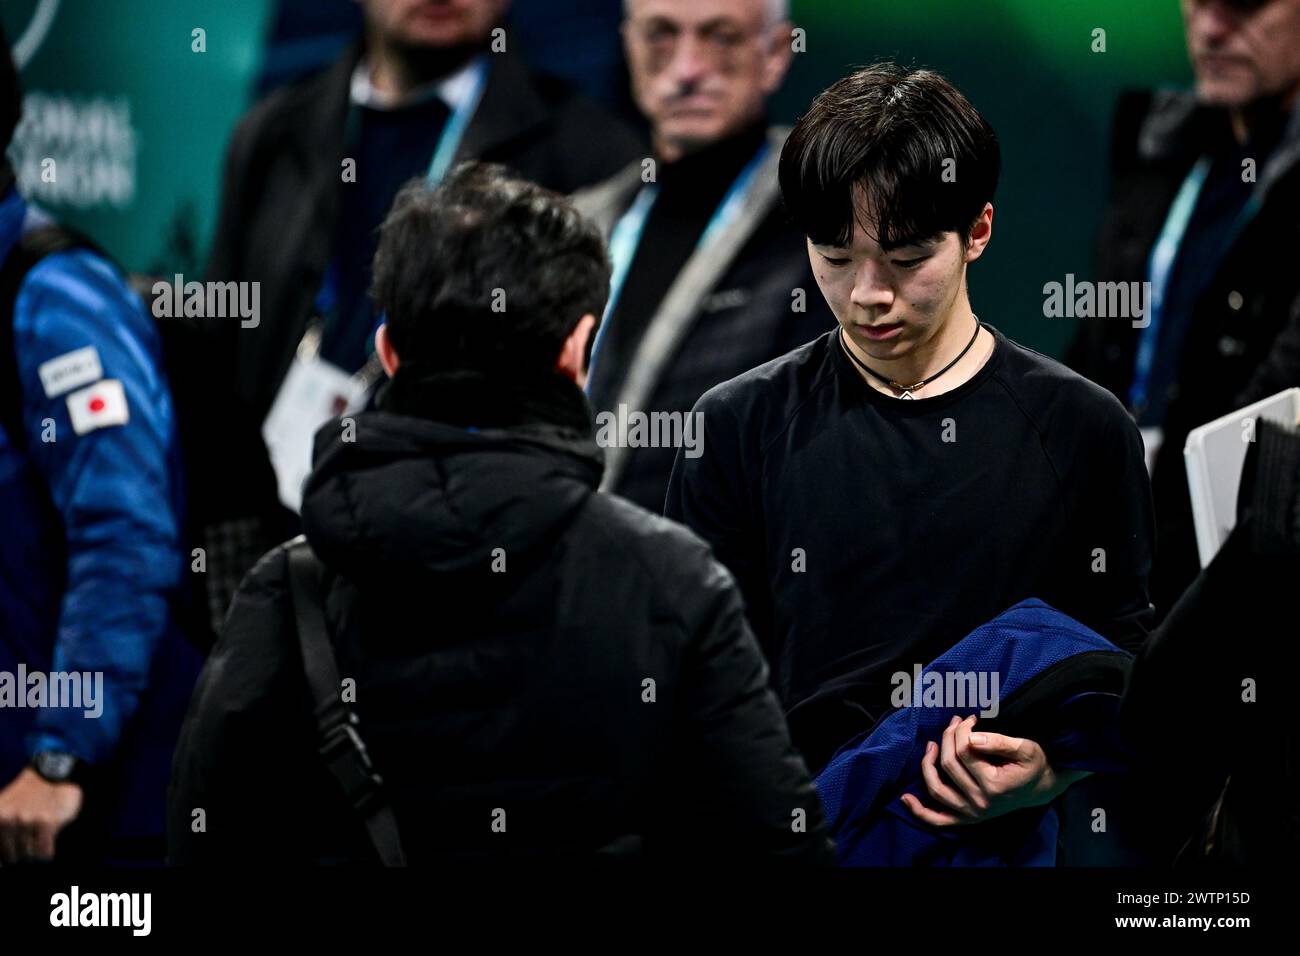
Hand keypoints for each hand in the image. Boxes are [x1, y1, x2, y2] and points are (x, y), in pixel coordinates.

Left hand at [0, 768, 83, 862]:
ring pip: (28, 856)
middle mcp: (8, 820)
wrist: (54, 774)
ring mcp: (28, 821)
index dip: (7, 854)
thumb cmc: (29, 795)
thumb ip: (1, 828)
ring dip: (35, 852)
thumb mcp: (4, 808)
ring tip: (40, 838)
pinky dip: (47, 852)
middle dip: (21, 853)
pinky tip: (49, 841)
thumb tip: (2, 861)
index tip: (15, 848)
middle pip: (12, 857)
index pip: (0, 854)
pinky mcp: (47, 822)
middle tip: (30, 842)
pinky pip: (44, 852)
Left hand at [901, 715, 1082, 826]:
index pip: (964, 751)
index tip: (969, 718)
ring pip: (937, 788)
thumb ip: (998, 741)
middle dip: (948, 737)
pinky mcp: (967, 819)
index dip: (963, 730)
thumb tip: (971, 736)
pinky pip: (938, 819)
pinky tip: (905, 799)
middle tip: (954, 723)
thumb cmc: (1034, 765)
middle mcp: (980, 802)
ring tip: (932, 745)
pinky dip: (920, 811)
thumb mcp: (1025, 747)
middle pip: (949, 764)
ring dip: (927, 765)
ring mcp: (972, 813)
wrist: (1041, 788)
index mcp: (994, 785)